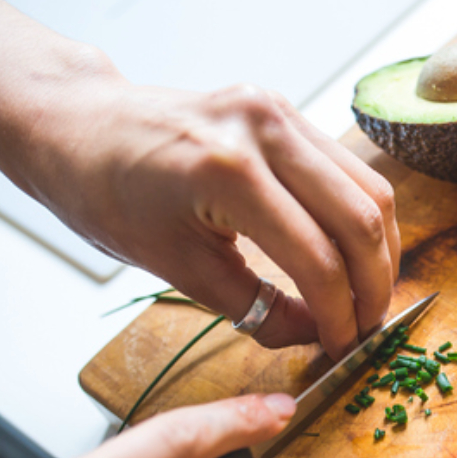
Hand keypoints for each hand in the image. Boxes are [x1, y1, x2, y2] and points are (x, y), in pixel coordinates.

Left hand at [40, 78, 401, 359]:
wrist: (76, 125)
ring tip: (366, 295)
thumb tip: (315, 336)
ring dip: (380, 250)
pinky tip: (353, 253)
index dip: (340, 313)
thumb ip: (257, 307)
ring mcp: (279, 111)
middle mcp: (264, 129)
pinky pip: (349, 169)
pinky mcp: (285, 110)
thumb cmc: (107, 193)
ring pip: (371, 189)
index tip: (344, 347)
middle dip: (374, 285)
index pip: (317, 258)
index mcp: (228, 172)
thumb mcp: (178, 266)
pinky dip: (360, 217)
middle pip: (361, 219)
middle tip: (367, 327)